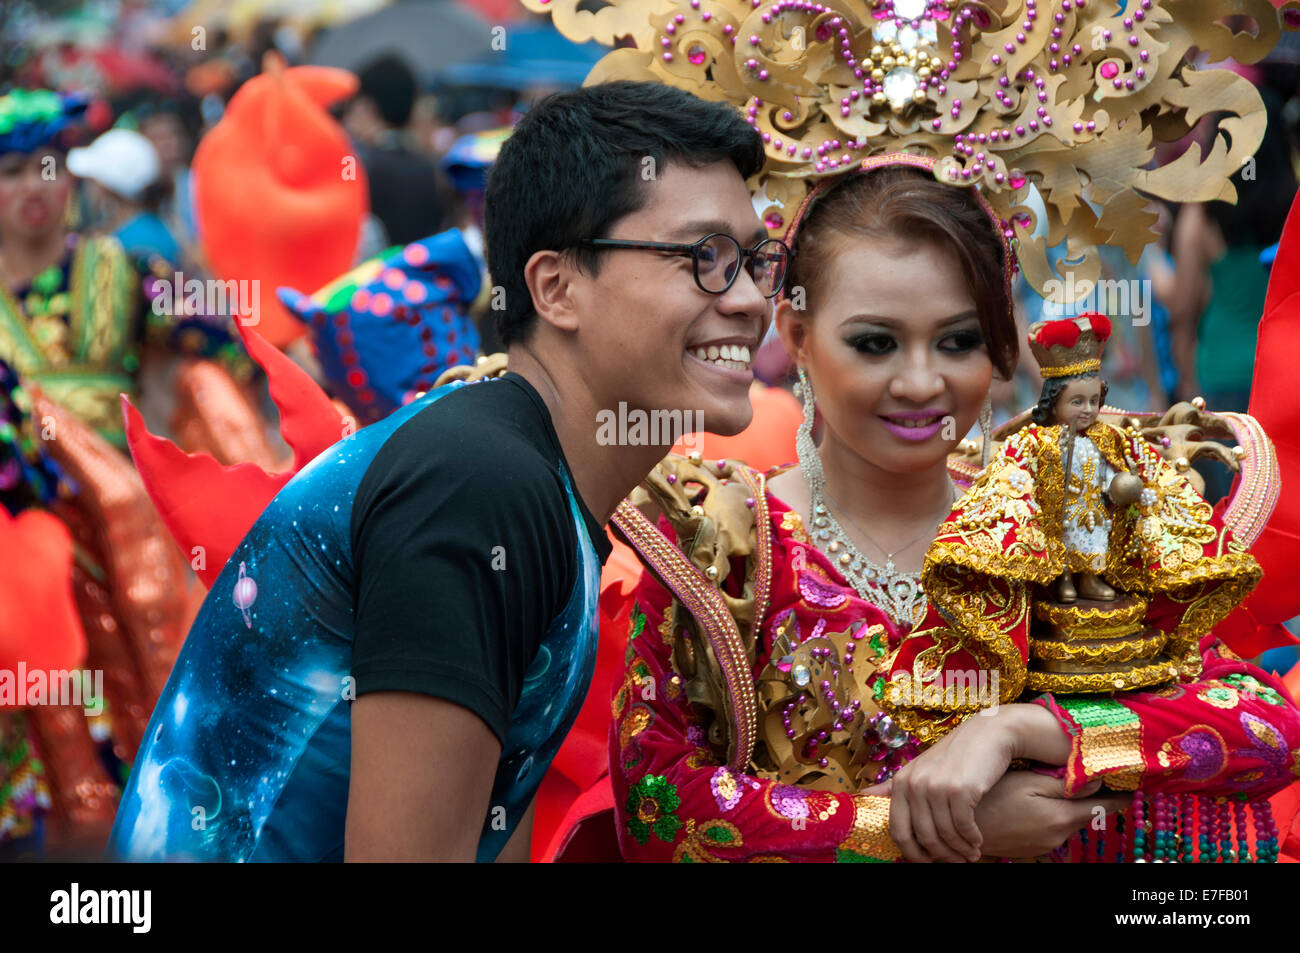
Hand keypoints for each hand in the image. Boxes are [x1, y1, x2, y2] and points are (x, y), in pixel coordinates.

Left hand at [867, 704, 1071, 862]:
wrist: (988, 734)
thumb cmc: (953, 755)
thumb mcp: (919, 767)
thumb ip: (892, 785)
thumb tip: (862, 796)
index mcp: (901, 782)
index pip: (898, 830)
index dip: (912, 853)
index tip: (927, 863)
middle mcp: (914, 784)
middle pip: (923, 837)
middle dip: (941, 856)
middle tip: (956, 862)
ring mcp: (936, 786)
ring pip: (946, 835)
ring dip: (961, 850)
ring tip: (971, 854)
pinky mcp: (961, 790)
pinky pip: (964, 827)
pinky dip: (972, 839)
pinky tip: (977, 841)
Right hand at [975, 771, 1131, 858]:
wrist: (962, 827)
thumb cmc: (993, 798)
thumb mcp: (1028, 783)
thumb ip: (1064, 784)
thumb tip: (1096, 780)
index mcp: (1062, 817)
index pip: (1104, 807)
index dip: (1121, 798)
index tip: (1138, 788)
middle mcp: (1058, 836)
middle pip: (1084, 814)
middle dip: (1090, 799)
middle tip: (1096, 778)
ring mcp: (1044, 846)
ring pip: (1066, 822)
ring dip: (1067, 808)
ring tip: (1056, 789)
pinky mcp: (1031, 849)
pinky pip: (1050, 831)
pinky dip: (1051, 818)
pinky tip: (1033, 806)